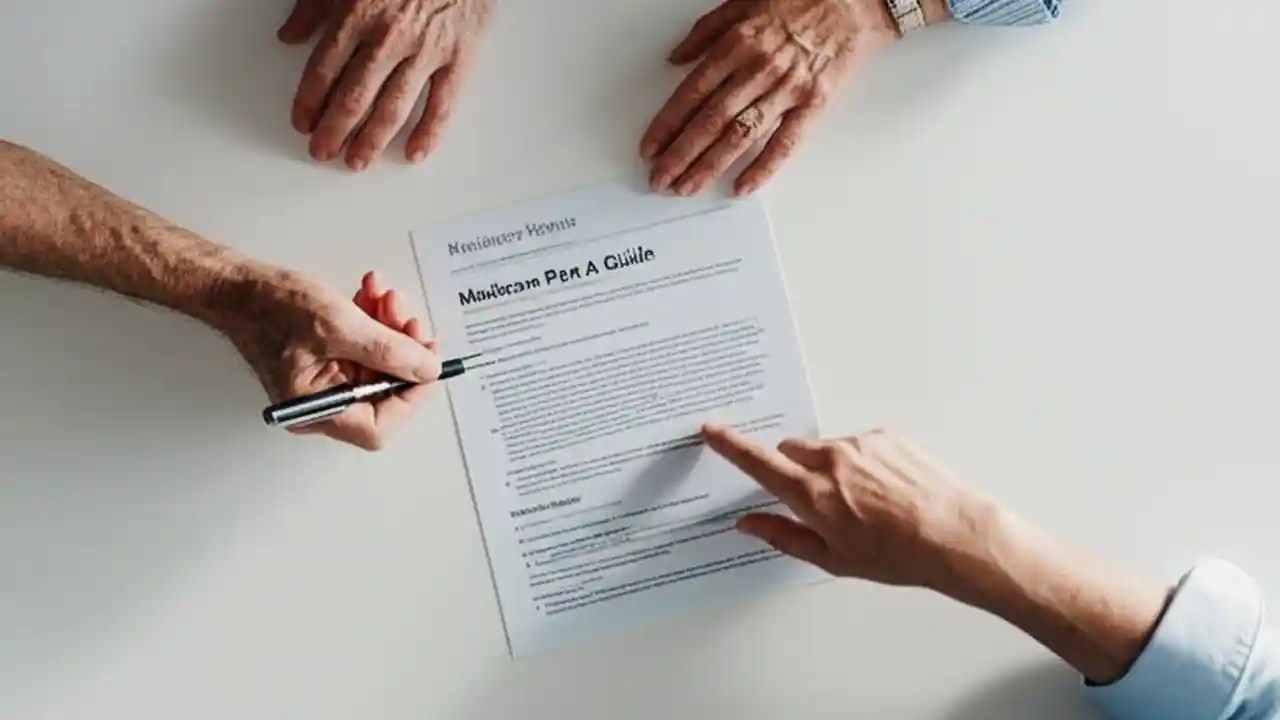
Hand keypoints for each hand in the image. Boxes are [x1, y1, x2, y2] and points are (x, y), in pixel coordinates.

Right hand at [222, 269, 439, 450]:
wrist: (237, 286)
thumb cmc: (269, 309)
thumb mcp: (339, 326)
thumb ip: (389, 351)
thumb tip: (427, 369)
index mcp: (318, 410)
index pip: (379, 425)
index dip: (411, 394)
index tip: (427, 361)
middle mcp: (323, 403)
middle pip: (384, 390)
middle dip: (401, 348)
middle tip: (406, 317)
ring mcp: (327, 382)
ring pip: (378, 363)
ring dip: (388, 327)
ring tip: (383, 297)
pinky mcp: (329, 360)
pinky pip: (364, 347)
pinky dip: (373, 322)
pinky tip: (369, 296)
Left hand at [278, 0, 495, 169]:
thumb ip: (314, 5)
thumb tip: (289, 35)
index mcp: (357, 13)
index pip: (324, 69)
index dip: (309, 102)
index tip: (303, 123)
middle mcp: (389, 36)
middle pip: (354, 96)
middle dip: (334, 130)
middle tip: (322, 152)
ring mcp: (425, 50)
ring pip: (393, 107)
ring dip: (371, 140)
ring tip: (356, 161)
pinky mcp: (458, 58)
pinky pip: (442, 103)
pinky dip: (428, 132)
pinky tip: (413, 152)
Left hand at [641, 0, 899, 195]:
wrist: (855, 0)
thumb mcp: (743, 0)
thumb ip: (706, 31)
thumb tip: (676, 58)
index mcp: (737, 43)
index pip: (692, 93)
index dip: (667, 124)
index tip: (650, 148)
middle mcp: (758, 68)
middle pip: (710, 120)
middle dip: (680, 154)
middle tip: (659, 179)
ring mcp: (786, 88)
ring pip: (740, 134)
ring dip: (710, 164)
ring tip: (687, 186)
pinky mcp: (813, 102)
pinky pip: (785, 141)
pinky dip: (763, 166)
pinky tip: (742, 186)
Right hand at [701, 423, 994, 591]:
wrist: (955, 535)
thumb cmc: (899, 556)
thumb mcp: (833, 559)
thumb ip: (783, 536)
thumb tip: (749, 524)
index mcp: (812, 495)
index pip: (758, 462)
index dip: (729, 444)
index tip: (710, 429)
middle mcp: (831, 462)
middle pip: (790, 451)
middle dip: (792, 469)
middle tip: (816, 499)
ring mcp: (860, 444)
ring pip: (825, 448)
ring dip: (831, 468)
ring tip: (864, 501)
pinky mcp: (885, 436)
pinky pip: (857, 443)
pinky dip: (861, 462)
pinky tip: (884, 489)